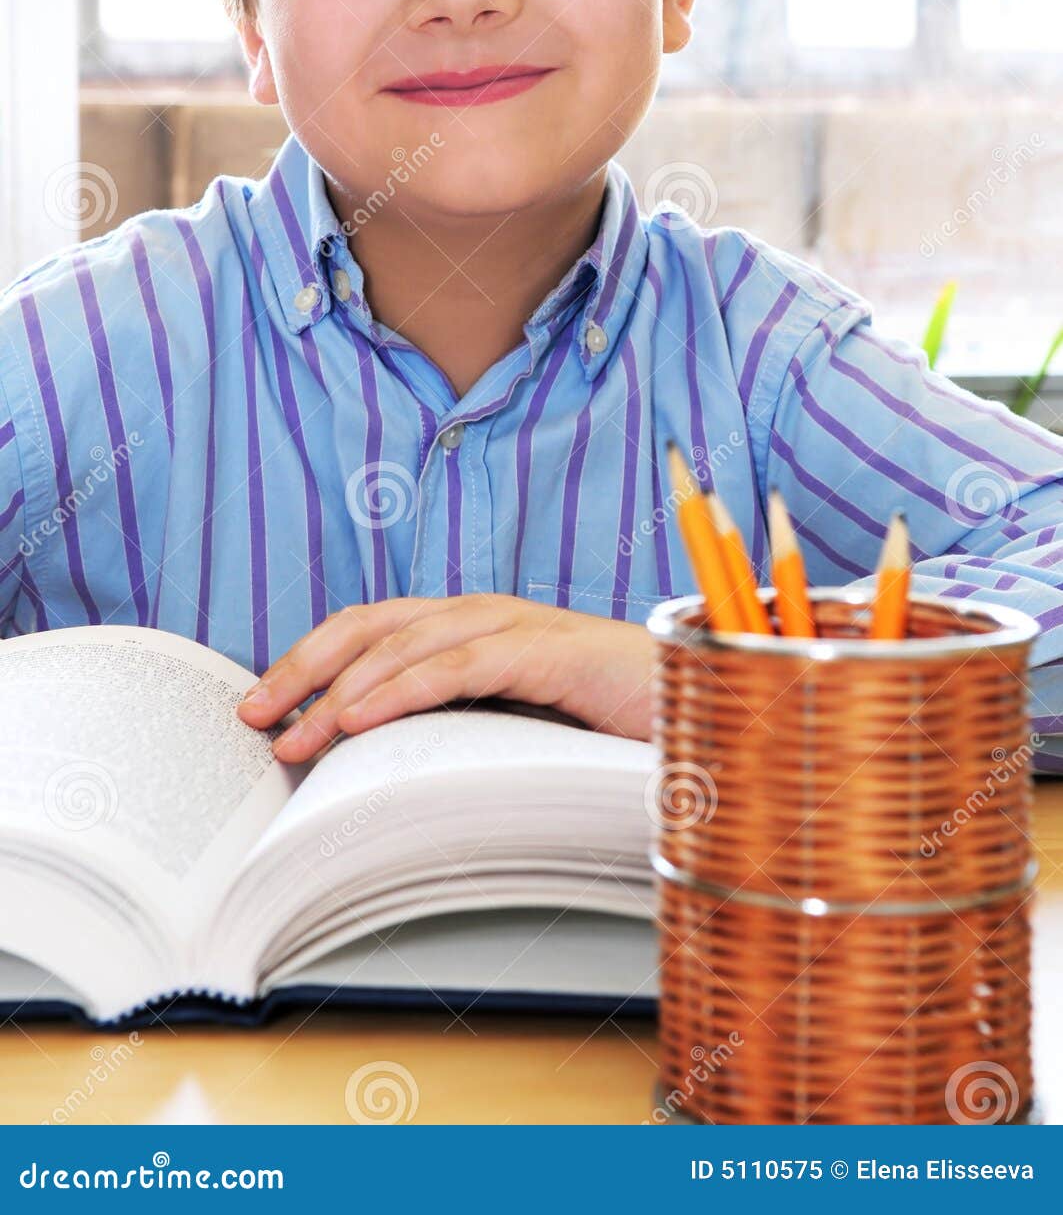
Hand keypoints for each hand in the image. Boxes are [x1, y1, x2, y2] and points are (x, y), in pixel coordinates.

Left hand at [236, 592, 654, 760]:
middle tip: (253, 716)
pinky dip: (406, 688)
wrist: (706, 707)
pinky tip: (363, 720)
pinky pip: (463, 665)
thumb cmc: (611, 722)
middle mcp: (487, 615)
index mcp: (474, 628)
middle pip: (372, 624)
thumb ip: (459, 730)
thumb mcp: (516, 729)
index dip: (311, 662)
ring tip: (296, 734)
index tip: (261, 710)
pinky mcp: (552, 651)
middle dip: (304, 667)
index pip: (372, 631)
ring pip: (408, 642)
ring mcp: (519, 627)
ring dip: (343, 690)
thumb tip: (377, 773)